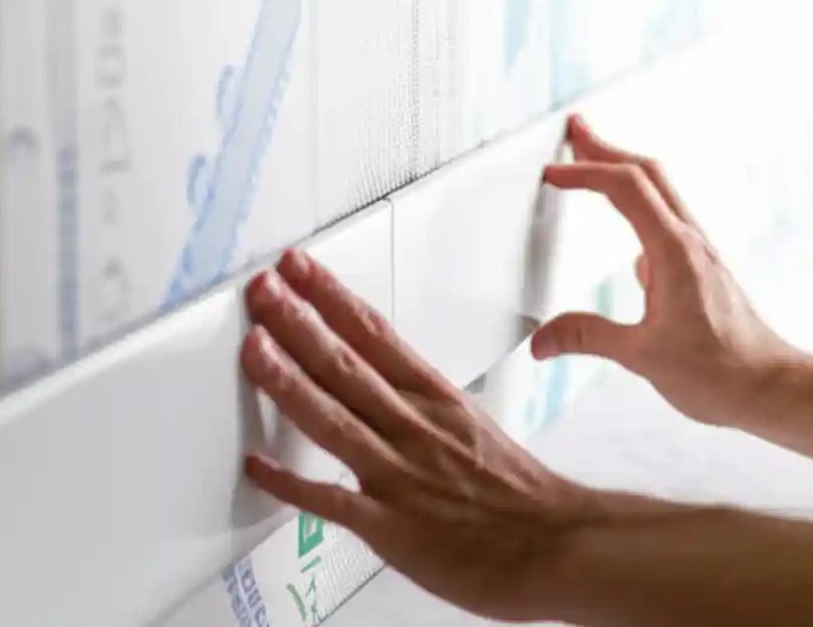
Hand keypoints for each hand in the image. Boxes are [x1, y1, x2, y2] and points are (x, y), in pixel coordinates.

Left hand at [240, 250, 607, 621]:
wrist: (560, 544)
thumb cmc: (521, 494)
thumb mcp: (474, 429)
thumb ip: (426, 410)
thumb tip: (389, 391)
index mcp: (438, 399)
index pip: (377, 334)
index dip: (332, 298)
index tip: (300, 268)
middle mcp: (416, 427)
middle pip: (349, 365)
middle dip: (299, 322)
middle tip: (263, 289)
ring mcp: (401, 474)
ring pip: (335, 418)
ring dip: (289, 381)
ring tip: (253, 346)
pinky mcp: (391, 525)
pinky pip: (331, 501)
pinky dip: (291, 483)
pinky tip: (257, 465)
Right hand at [532, 116, 799, 425]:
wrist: (770, 388)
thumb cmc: (721, 372)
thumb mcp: (642, 357)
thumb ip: (589, 339)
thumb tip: (542, 340)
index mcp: (674, 252)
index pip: (625, 188)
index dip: (585, 172)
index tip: (552, 173)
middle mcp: (690, 242)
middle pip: (647, 173)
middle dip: (607, 148)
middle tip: (575, 130)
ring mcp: (698, 253)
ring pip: (660, 192)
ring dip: (625, 170)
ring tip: (595, 161)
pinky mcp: (701, 269)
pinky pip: (667, 219)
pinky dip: (641, 203)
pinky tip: (630, 223)